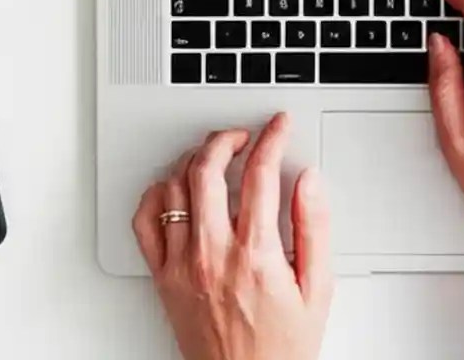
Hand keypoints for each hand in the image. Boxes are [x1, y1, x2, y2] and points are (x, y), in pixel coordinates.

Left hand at [132, 114, 332, 359]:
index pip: (261, 173)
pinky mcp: (162, 278)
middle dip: (227, 138)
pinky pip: (145, 222)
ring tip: (213, 158)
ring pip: (174, 188)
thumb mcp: (318, 289)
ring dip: (193, 162)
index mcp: (256, 254)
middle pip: (208, 169)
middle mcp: (213, 253)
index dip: (272, 138)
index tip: (279, 126)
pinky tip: (174, 189)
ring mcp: (182, 264)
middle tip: (244, 135)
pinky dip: (156, 195)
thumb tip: (309, 182)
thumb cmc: (281, 347)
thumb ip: (314, 228)